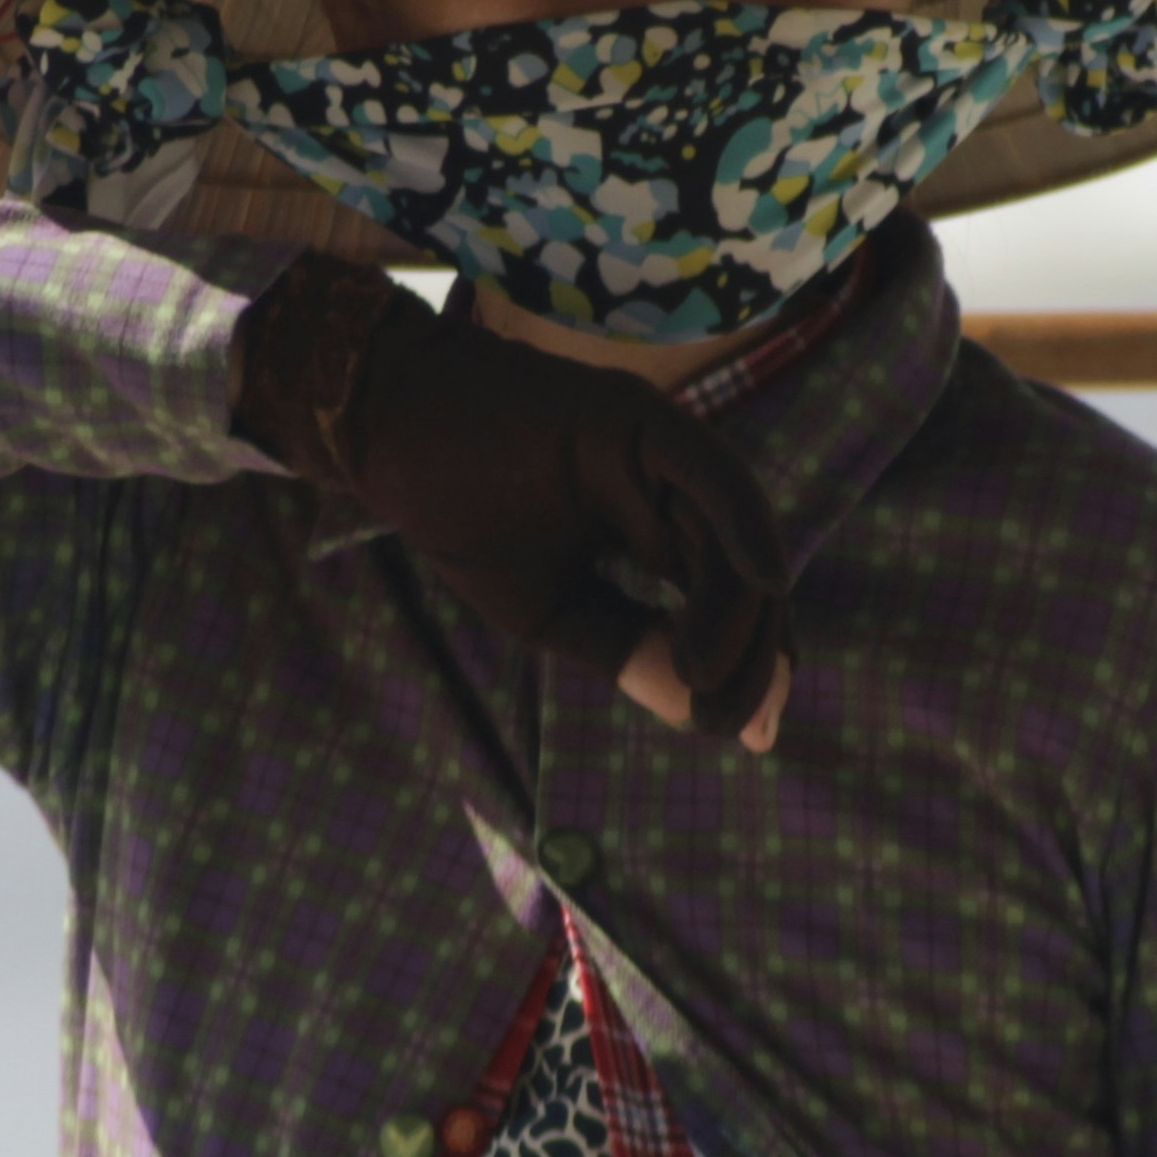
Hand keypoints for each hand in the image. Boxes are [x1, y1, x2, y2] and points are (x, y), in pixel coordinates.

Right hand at [237, 261, 791, 750]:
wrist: (391, 434)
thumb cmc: (462, 515)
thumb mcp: (551, 611)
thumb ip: (625, 650)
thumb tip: (697, 710)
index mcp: (656, 532)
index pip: (726, 604)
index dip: (748, 667)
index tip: (751, 737)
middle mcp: (674, 492)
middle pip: (745, 578)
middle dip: (754, 656)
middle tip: (736, 723)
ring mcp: (663, 452)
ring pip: (737, 536)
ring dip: (742, 613)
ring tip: (710, 679)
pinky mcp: (643, 419)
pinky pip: (715, 475)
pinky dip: (746, 525)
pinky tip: (765, 581)